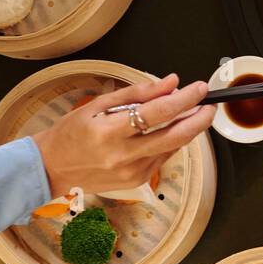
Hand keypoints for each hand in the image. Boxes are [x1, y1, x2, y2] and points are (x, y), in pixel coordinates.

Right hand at [32, 75, 214, 198]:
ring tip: (191, 112)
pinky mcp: (138, 181)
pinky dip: (171, 141)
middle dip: (200, 119)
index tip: (200, 87)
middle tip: (210, 104)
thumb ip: (137, 94)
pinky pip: (163, 157)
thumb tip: (171, 82)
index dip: (185, 98)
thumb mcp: (97, 105)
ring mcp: (133, 172)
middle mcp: (123, 155)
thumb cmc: (71, 132)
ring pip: (174, 147)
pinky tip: (168, 130)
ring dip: (188, 129)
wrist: (51, 168)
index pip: (158, 112)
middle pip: (176, 136)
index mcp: (109, 132)